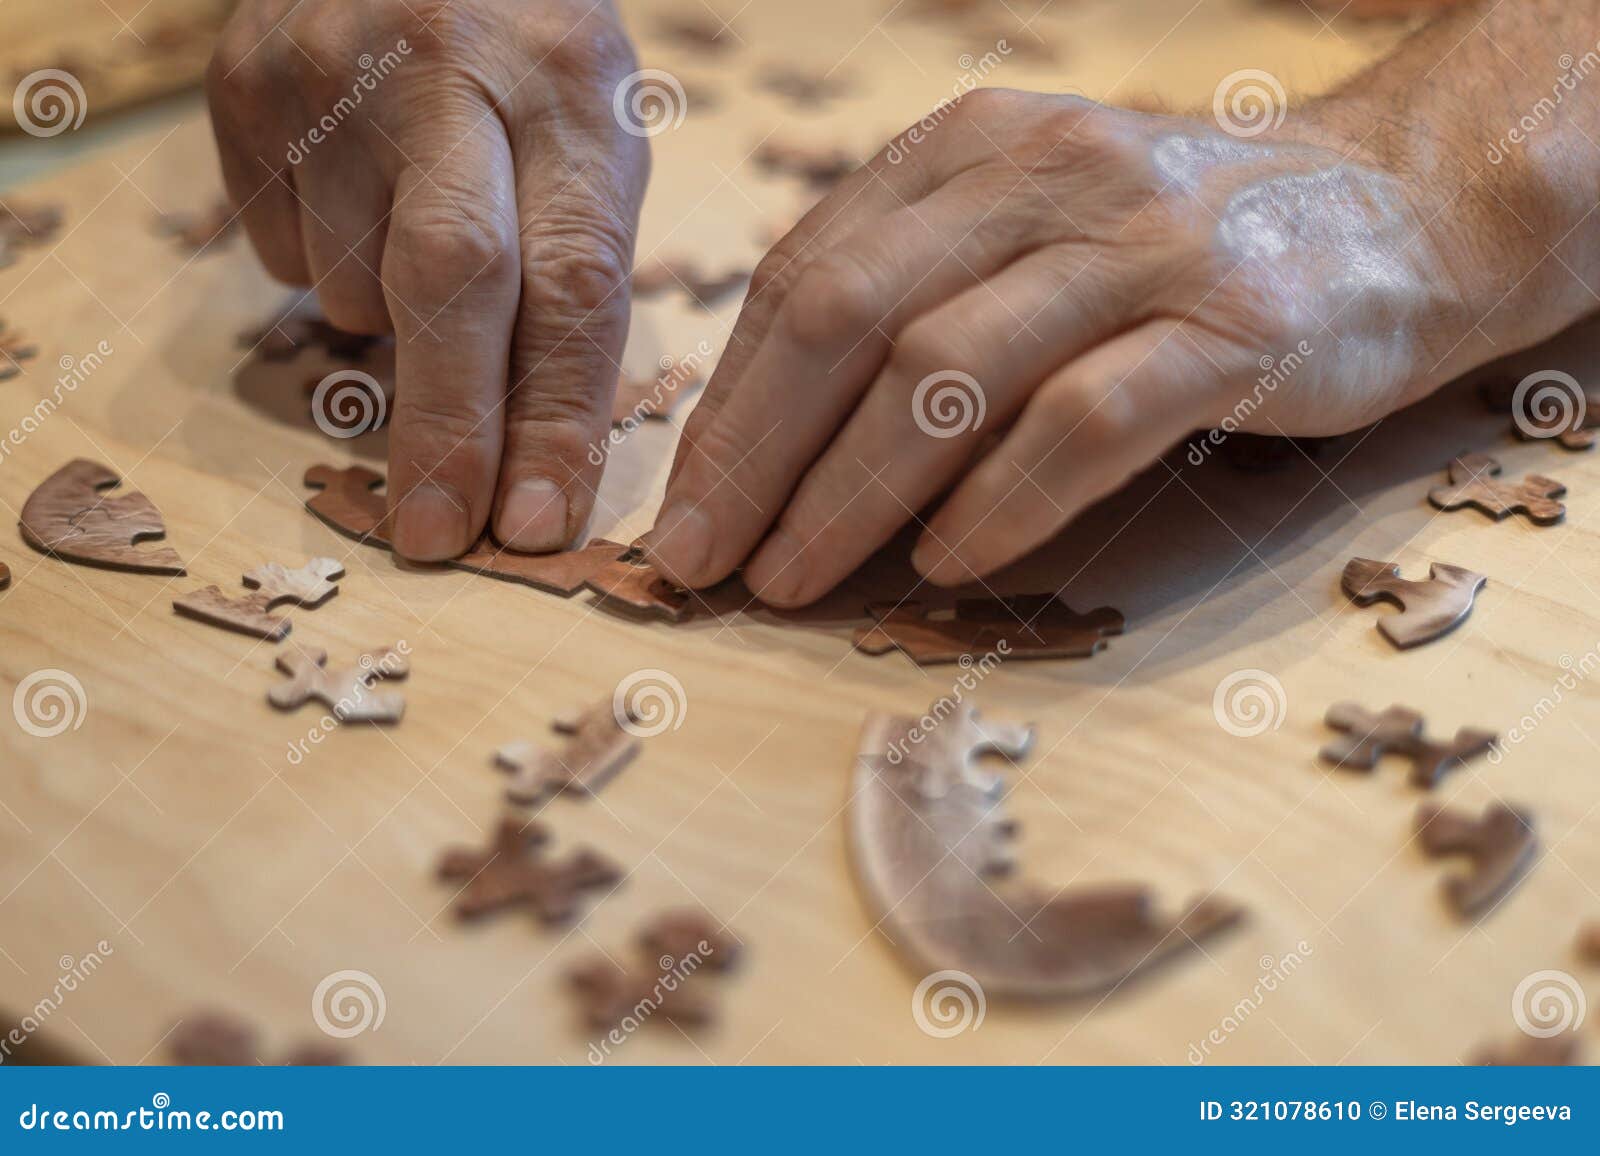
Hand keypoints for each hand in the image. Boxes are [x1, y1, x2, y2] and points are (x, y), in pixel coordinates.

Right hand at [208, 0, 647, 557]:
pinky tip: (357, 191)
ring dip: (390, 318)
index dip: (556, 418)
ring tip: (417, 235)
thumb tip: (528, 456)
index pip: (572, 284)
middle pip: (448, 282)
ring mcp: (330, 72)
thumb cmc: (526, 60)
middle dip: (450, 427)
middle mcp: (447, 72)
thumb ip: (572, 274)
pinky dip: (325, 259)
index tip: (540, 524)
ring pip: (351, 284)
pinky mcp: (242, 82)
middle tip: (442, 535)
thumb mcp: (590, 136)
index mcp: (569, 91)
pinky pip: (279, 247)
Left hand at [643, 87, 1499, 604]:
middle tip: (702, 559)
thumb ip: (918, 298)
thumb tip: (777, 447)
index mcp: (970, 150)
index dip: (728, 401)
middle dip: (756, 454)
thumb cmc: (1176, 249)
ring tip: (793, 579)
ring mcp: (1140, 245)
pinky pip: (1082, 419)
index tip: (682, 505)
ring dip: (850, 493)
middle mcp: (1044, 174)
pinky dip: (1000, 501)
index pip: (805, 275)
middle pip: (848, 317)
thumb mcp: (1030, 231)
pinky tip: (946, 565)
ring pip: (947, 371)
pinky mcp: (1232, 325)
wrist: (1399, 209)